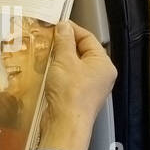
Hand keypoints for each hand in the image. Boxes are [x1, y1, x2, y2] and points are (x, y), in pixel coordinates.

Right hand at [38, 21, 116, 149]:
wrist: (65, 124)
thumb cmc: (70, 92)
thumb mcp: (64, 60)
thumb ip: (64, 41)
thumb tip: (63, 26)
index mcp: (103, 64)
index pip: (88, 38)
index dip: (72, 30)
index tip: (56, 25)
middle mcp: (101, 75)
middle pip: (83, 52)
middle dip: (65, 45)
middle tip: (48, 38)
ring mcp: (91, 87)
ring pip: (75, 65)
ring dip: (60, 59)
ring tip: (46, 52)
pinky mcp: (79, 97)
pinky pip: (70, 78)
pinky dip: (60, 72)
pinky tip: (48, 70)